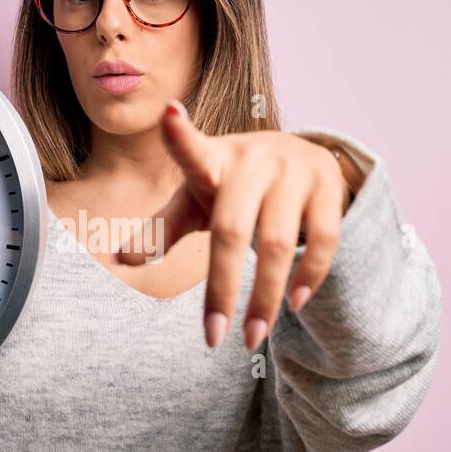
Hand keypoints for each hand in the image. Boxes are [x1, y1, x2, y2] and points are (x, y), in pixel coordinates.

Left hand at [116, 100, 349, 349]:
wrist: (303, 159)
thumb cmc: (235, 188)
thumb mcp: (198, 201)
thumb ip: (163, 227)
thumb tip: (122, 258)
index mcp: (212, 160)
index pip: (191, 149)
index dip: (179, 134)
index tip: (169, 114)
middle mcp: (253, 160)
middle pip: (230, 229)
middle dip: (221, 289)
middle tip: (214, 337)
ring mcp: (294, 170)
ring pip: (277, 242)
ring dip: (265, 297)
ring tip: (252, 338)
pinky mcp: (328, 185)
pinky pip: (322, 239)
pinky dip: (308, 276)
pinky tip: (294, 305)